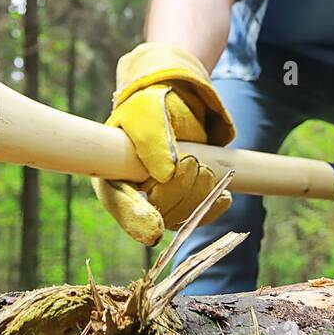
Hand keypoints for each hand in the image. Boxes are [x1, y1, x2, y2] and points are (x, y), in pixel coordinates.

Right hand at [92, 43, 234, 245]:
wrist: (173, 105)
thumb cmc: (150, 106)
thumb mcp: (146, 111)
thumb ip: (151, 138)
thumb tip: (166, 174)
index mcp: (110, 175)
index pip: (119, 204)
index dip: (136, 218)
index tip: (154, 229)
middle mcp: (131, 196)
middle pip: (158, 212)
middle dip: (181, 187)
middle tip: (191, 159)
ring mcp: (157, 204)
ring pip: (181, 217)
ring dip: (200, 192)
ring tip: (202, 164)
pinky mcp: (180, 206)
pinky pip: (198, 218)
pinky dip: (213, 206)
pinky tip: (224, 196)